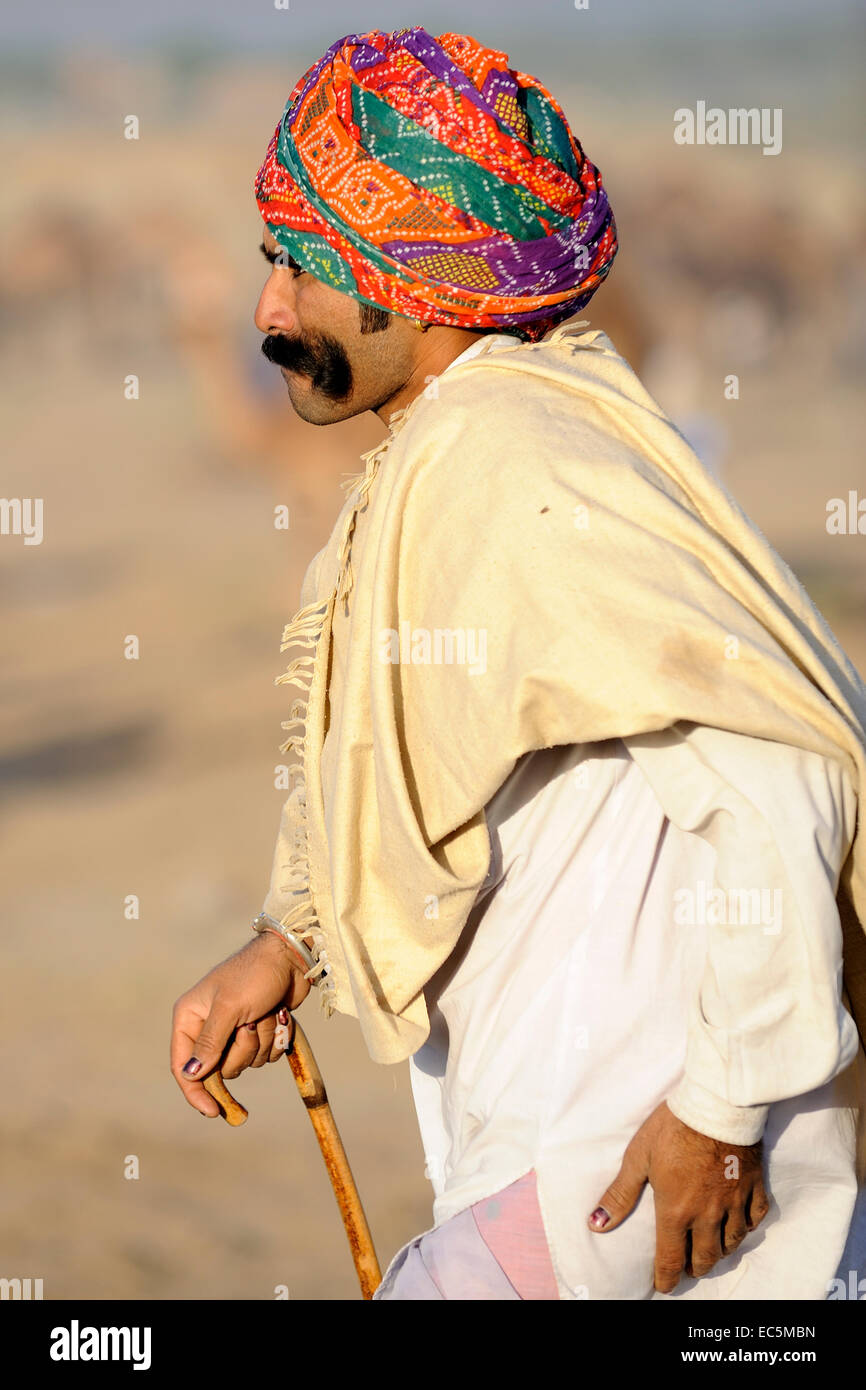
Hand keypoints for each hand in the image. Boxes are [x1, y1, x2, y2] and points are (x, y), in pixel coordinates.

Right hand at [171, 931, 311, 1116]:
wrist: (291, 957)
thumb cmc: (255, 974)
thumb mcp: (229, 1008)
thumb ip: (210, 1043)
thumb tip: (191, 1075)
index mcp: (190, 1017)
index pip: (184, 1067)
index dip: (196, 1092)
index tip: (214, 1112)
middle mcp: (208, 1025)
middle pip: (220, 1069)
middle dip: (243, 1051)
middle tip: (252, 1025)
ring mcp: (234, 1030)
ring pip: (247, 1063)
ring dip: (263, 1041)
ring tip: (268, 1012)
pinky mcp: (259, 1030)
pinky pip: (266, 1055)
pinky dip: (276, 1039)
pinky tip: (280, 1015)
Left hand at [587, 1101, 770, 1291]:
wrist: (715, 1104)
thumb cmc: (672, 1128)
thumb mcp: (639, 1157)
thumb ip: (620, 1194)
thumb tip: (596, 1224)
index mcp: (676, 1210)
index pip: (670, 1258)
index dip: (666, 1277)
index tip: (663, 1284)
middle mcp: (708, 1214)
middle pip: (705, 1256)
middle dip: (694, 1267)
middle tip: (688, 1266)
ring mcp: (734, 1202)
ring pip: (732, 1242)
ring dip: (720, 1250)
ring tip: (711, 1248)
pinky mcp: (754, 1185)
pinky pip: (755, 1218)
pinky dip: (747, 1227)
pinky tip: (740, 1224)